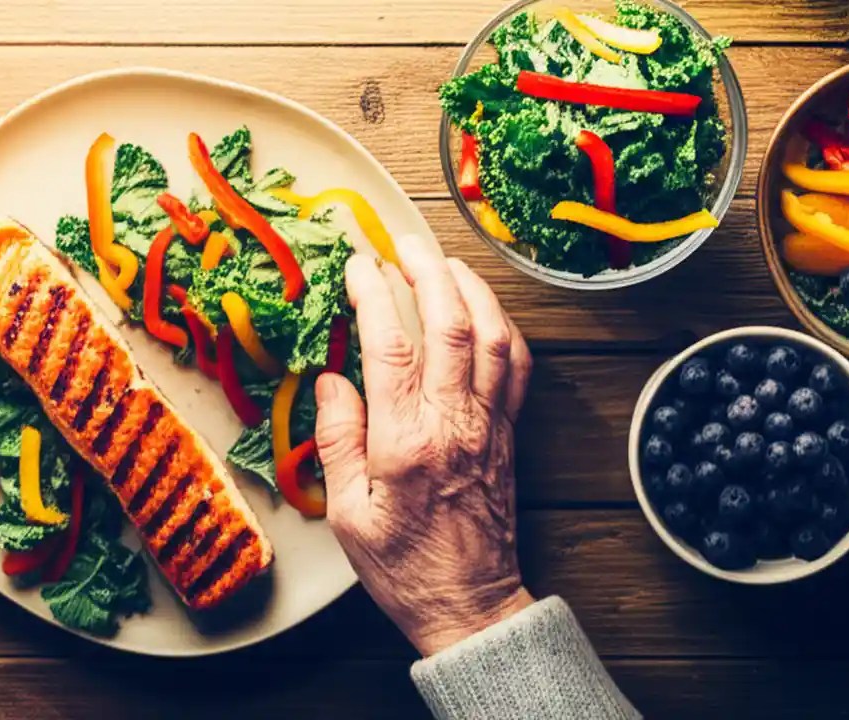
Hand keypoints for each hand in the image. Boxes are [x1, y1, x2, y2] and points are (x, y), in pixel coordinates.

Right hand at [315, 235, 533, 656]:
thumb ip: (338, 442)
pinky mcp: (508, 434)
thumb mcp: (347, 515)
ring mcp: (488, 425)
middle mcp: (453, 422)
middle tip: (402, 240)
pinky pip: (517, 366)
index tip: (358, 264)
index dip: (375, 293)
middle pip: (449, 323)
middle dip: (426, 269)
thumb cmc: (402, 566)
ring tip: (443, 260)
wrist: (470, 602)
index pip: (391, 346)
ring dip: (469, 287)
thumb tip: (331, 382)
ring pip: (492, 335)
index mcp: (404, 442)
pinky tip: (484, 311)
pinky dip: (503, 326)